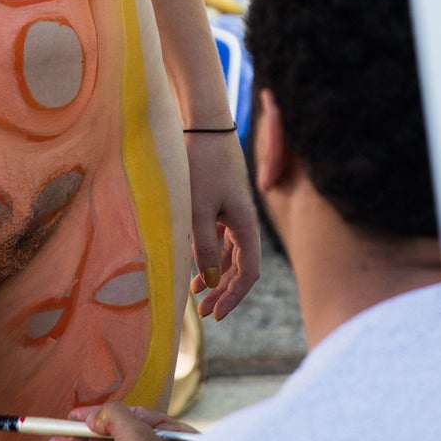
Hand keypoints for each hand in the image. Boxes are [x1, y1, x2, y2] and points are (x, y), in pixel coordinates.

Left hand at [185, 129, 259, 319]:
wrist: (203, 125)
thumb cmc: (201, 166)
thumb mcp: (199, 210)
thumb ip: (204, 247)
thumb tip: (211, 281)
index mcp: (245, 225)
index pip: (248, 272)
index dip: (233, 296)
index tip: (216, 315)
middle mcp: (243, 221)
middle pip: (240, 266)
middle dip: (223, 290)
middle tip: (203, 312)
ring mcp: (232, 212)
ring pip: (229, 253)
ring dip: (215, 274)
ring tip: (195, 294)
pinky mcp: (220, 202)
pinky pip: (219, 237)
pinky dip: (208, 254)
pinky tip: (192, 264)